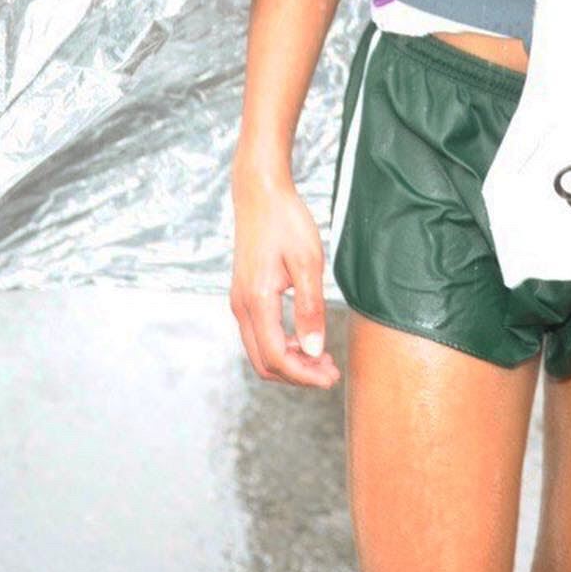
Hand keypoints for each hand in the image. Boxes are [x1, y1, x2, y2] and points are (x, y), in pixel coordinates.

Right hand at [230, 165, 339, 389]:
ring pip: (260, 351)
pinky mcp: (244, 295)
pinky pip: (259, 335)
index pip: (277, 358)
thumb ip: (310, 307)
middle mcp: (241, 307)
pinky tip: (305, 339)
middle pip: (265, 362)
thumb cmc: (286, 221)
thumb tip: (315, 350)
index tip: (331, 378)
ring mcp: (239, 302)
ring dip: (290, 362)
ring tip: (323, 359)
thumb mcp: (307, 262)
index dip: (304, 376)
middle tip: (330, 373)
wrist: (260, 193)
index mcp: (257, 301)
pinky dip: (282, 346)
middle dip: (297, 375)